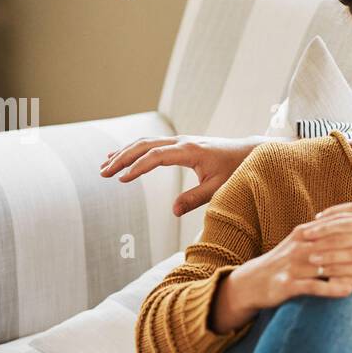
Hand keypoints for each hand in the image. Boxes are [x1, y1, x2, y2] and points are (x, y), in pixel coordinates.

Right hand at [99, 135, 261, 217]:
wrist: (248, 152)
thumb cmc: (236, 171)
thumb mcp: (218, 188)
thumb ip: (195, 199)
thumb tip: (173, 211)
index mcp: (189, 151)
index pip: (155, 156)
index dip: (137, 167)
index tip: (122, 179)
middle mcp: (182, 142)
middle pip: (144, 145)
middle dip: (122, 158)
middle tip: (103, 172)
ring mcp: (180, 141)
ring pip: (145, 142)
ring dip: (124, 152)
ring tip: (105, 165)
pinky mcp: (180, 144)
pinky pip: (152, 144)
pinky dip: (135, 150)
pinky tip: (122, 157)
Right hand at [212, 214, 351, 331]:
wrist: (252, 283)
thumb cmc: (285, 263)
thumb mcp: (302, 244)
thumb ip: (324, 235)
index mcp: (306, 233)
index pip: (336, 224)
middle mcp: (300, 246)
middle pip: (336, 242)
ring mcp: (293, 265)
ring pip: (328, 264)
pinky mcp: (286, 285)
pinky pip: (312, 287)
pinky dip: (331, 288)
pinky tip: (349, 291)